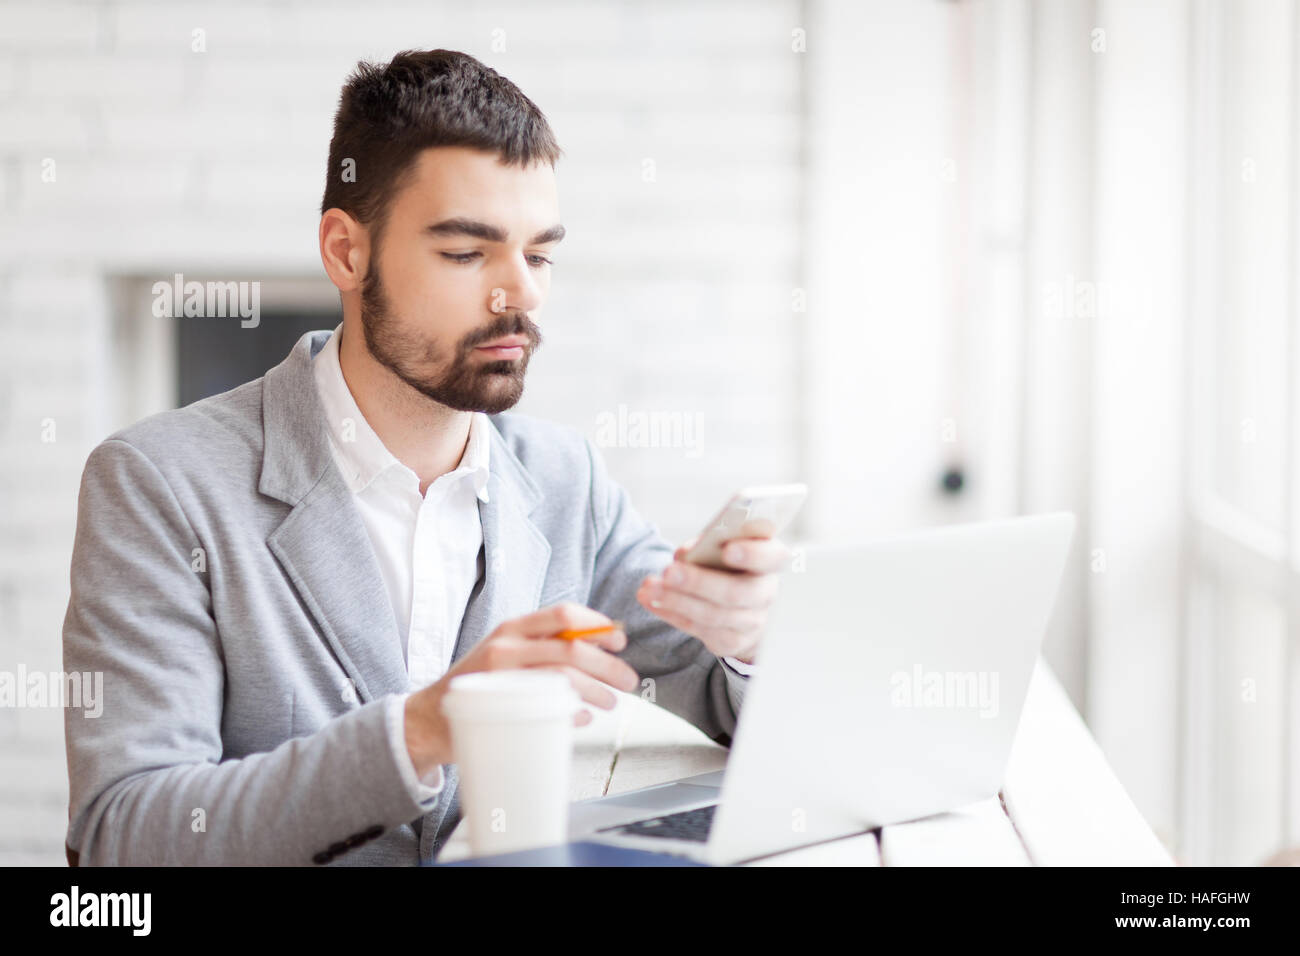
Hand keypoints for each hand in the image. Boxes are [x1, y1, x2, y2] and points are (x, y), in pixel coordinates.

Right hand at [405, 602, 639, 774]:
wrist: (429, 716)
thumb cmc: (479, 681)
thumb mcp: (506, 650)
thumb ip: (542, 645)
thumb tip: (599, 650)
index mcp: (512, 627)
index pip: (563, 614)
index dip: (598, 625)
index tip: (620, 641)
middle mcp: (505, 646)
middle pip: (572, 650)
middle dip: (608, 665)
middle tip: (628, 681)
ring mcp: (500, 678)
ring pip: (563, 680)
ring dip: (597, 692)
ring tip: (611, 703)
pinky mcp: (497, 707)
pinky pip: (546, 708)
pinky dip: (572, 713)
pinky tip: (581, 718)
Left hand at [636, 535, 788, 664]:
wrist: (743, 607)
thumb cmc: (730, 567)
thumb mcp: (724, 547)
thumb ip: (708, 545)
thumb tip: (685, 555)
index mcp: (769, 561)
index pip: (771, 557)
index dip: (752, 554)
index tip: (728, 550)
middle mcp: (765, 593)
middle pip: (736, 593)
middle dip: (699, 583)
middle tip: (669, 571)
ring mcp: (751, 622)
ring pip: (712, 615)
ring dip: (676, 601)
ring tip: (650, 588)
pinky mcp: (731, 641)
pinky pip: (698, 629)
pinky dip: (671, 614)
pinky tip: (652, 601)